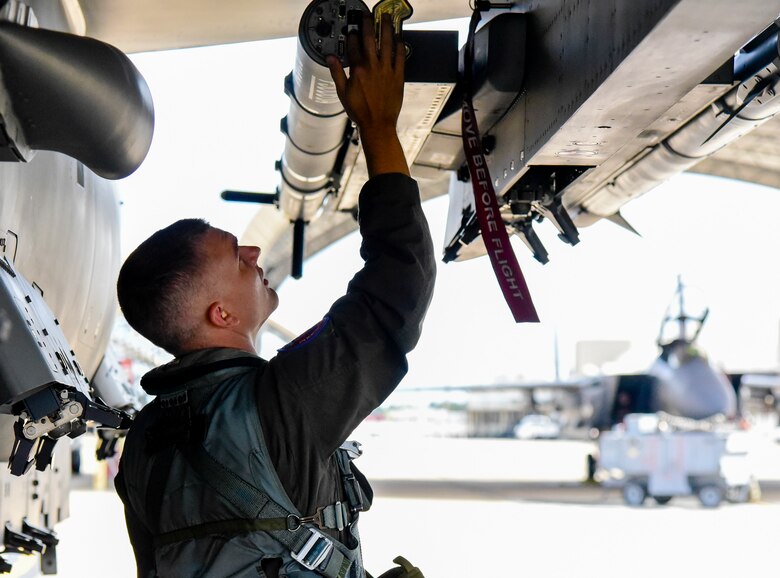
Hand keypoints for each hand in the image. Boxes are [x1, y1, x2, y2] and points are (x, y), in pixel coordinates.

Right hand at [327, 14, 408, 176]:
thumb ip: (337, 73)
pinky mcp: (398, 76)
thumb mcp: (343, 93)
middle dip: (367, 23)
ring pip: (387, 42)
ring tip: (385, 18)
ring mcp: (386, 70)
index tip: (351, 31)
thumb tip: (330, 58)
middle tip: (366, 15)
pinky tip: (398, 38)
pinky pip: (400, 56)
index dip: (351, 35)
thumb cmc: (361, 112)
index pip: (352, 45)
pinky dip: (399, 45)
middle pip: (370, 38)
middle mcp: (372, 66)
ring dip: (386, 28)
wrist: (378, 124)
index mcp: (357, 70)